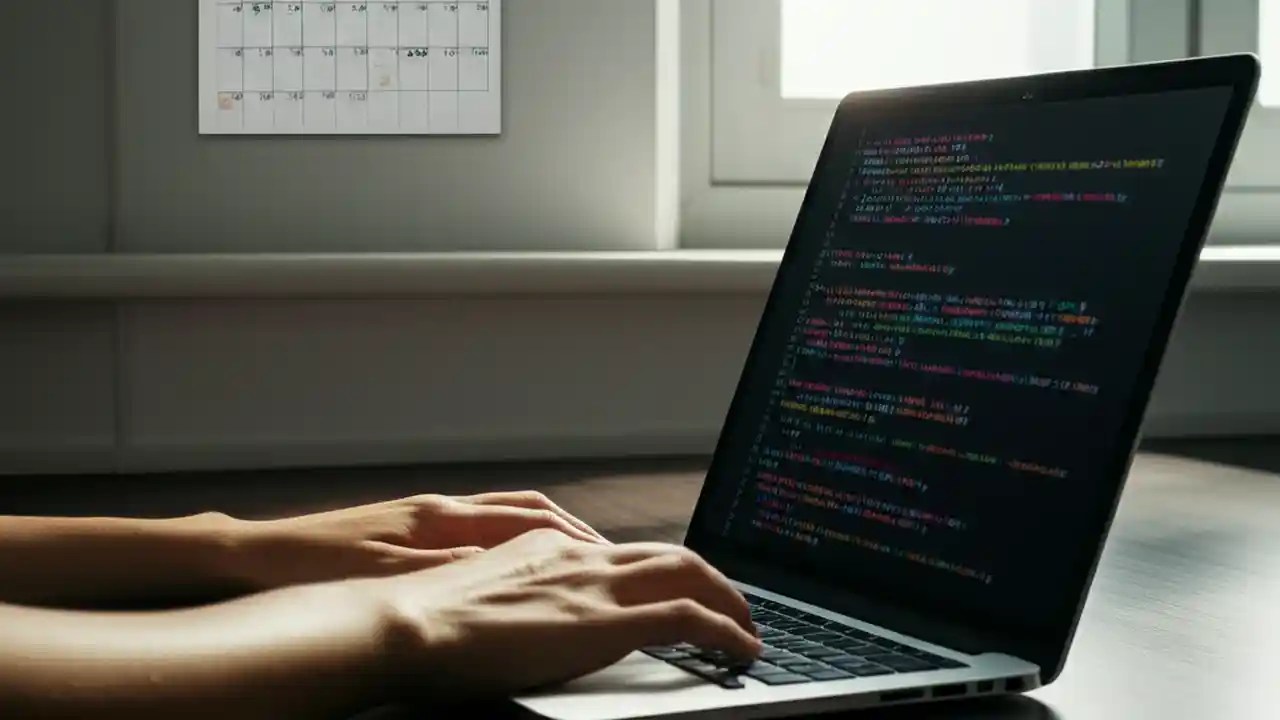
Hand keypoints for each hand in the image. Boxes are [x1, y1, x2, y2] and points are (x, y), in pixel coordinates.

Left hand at [226, 491, 609, 591]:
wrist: (258, 555)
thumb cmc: (318, 566)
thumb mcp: (387, 577)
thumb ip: (448, 570)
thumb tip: (505, 565)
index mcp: (441, 517)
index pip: (526, 518)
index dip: (571, 536)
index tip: (605, 554)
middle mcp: (438, 508)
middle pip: (522, 508)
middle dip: (567, 528)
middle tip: (602, 554)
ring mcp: (422, 515)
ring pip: (500, 515)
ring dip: (540, 532)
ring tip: (568, 556)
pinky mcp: (405, 528)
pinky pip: (477, 526)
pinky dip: (509, 539)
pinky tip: (508, 563)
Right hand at [372, 528, 760, 698]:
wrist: (408, 625)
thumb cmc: (426, 623)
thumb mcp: (480, 595)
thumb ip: (518, 596)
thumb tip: (534, 616)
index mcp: (549, 548)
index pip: (625, 553)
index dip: (663, 570)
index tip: (680, 588)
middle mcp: (580, 556)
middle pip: (668, 554)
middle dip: (710, 577)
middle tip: (732, 603)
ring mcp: (596, 586)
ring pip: (689, 574)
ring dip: (728, 599)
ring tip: (747, 625)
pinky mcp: (607, 622)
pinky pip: (689, 618)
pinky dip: (726, 629)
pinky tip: (742, 647)